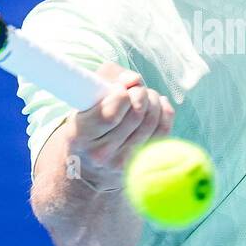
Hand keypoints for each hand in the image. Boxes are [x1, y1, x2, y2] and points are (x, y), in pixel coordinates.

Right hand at [65, 62, 174, 190]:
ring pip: (152, 122)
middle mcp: (100, 153)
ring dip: (153, 100)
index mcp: (80, 135)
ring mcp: (122, 162)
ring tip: (145, 96)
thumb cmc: (88, 121)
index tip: (120, 89)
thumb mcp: (86, 98)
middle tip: (135, 90)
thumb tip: (134, 79)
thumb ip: (108, 79)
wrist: (87, 165)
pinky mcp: (142, 164)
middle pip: (136, 115)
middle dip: (140, 93)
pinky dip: (165, 112)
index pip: (111, 114)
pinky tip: (158, 105)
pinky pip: (164, 132)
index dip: (122, 94)